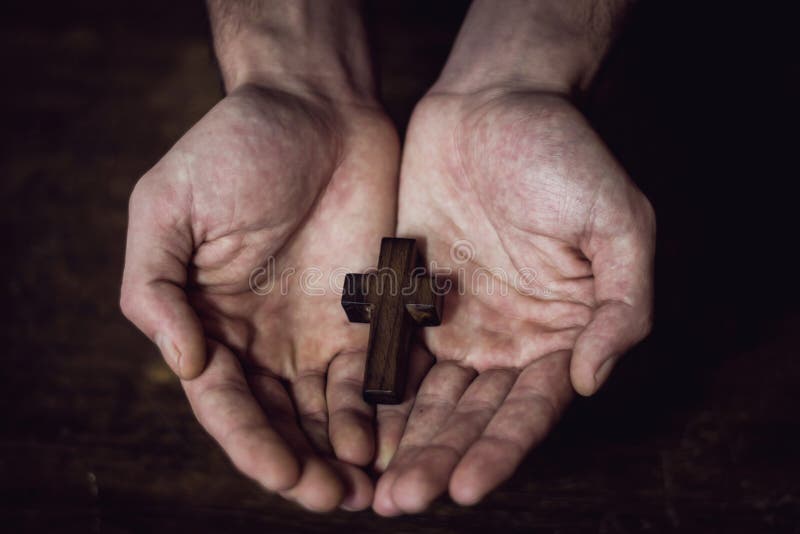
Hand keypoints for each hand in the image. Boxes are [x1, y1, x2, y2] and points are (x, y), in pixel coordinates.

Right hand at [121, 84, 398, 510]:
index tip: (282, 477)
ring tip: (369, 487)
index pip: (229, 401)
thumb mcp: (168, 206)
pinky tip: (398, 434)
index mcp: (212, 321)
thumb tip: (183, 364)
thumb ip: (155, 287)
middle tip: (333, 500)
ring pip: (332, 407)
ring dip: (347, 449)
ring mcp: (321, 325)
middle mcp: (266, 336)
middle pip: (283, 418)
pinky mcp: (371, 308)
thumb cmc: (233, 147)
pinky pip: (380, 369)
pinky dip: (386, 407)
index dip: (252, 444)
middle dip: (304, 464)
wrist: (315, 105)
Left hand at [373, 89, 653, 513]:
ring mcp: (455, 321)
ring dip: (404, 441)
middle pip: (473, 416)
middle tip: (404, 502)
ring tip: (375, 486)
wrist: (493, 102)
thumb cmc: (563, 155)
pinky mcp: (409, 297)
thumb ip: (622, 307)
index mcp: (560, 332)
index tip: (465, 486)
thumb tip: (593, 380)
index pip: (530, 409)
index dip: (501, 450)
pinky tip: (351, 427)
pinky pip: (390, 353)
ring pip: (428, 397)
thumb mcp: (618, 222)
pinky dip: (374, 392)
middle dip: (440, 459)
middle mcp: (507, 338)